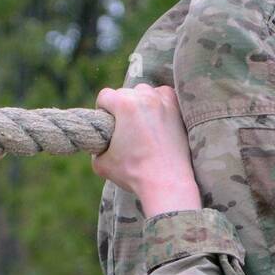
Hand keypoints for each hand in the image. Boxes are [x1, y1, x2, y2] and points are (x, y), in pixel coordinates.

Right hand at [92, 84, 201, 217]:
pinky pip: (164, 96)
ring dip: (139, 103)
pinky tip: (156, 120)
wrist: (166, 183)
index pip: (105, 95)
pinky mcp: (178, 109)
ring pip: (145, 92)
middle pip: (125, 92)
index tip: (105, 124)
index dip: (101, 110)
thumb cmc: (133, 174)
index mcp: (125, 104)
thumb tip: (98, 144)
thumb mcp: (101, 164)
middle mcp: (145, 97)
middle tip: (123, 129)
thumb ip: (96, 148)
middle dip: (120, 108)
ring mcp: (164, 101)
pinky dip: (158, 104)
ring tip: (140, 125)